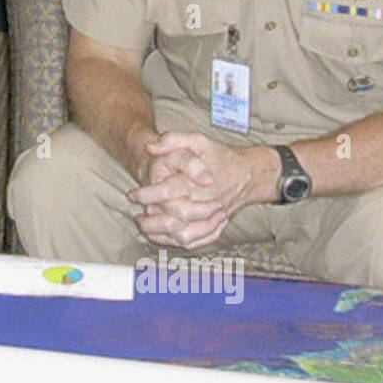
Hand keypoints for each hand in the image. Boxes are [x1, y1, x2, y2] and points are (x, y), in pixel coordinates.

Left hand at [128, 132, 267, 249]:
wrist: (250, 173)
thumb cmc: (221, 156)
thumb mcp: (198, 139)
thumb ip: (173, 140)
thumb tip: (150, 147)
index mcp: (197, 182)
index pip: (168, 192)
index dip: (146, 195)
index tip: (132, 195)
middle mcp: (205, 203)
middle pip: (174, 219)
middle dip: (150, 220)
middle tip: (137, 215)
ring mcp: (212, 218)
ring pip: (184, 235)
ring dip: (161, 235)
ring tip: (145, 228)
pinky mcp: (217, 227)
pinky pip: (197, 241)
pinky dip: (178, 243)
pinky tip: (165, 237)